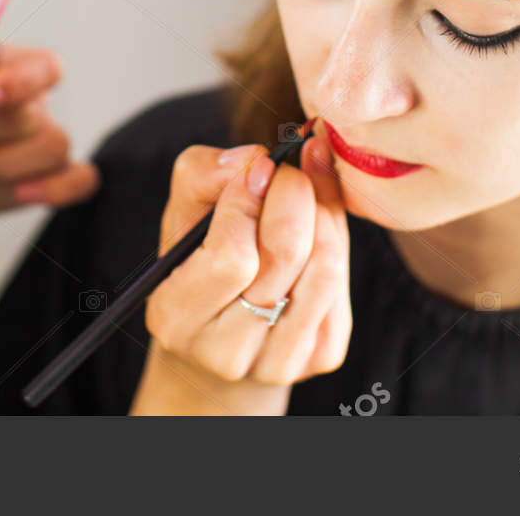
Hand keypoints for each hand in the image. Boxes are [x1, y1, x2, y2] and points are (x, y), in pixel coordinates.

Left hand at [0, 41, 97, 219]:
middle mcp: (34, 103)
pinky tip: (20, 192)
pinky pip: (81, 180)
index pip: (45, 66)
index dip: (19, 82)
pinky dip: (56, 187)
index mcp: (10, 69)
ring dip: (6, 160)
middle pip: (36, 111)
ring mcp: (42, 142)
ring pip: (56, 144)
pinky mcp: (46, 177)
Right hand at [130, 130, 350, 414]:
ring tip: (303, 193)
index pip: (231, 255)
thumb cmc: (196, 264)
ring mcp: (280, 361)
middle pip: (286, 254)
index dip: (247, 200)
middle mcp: (227, 353)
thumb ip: (203, 175)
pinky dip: (335, 237)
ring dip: (321, 212)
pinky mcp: (323, 355)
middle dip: (292, 193)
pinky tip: (316, 225)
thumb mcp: (181, 216)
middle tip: (285, 171)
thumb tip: (255, 159)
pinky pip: (343, 280)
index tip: (254, 169)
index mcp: (176, 318)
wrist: (218, 340)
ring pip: (324, 265)